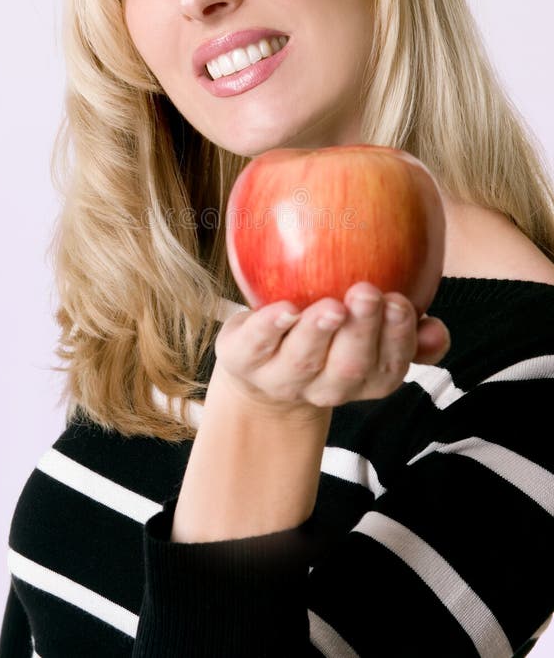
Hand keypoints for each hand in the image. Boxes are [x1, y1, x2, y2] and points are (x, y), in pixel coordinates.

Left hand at [212, 282, 450, 416]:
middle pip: (348, 368)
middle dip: (362, 331)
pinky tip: (285, 308)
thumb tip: (437, 330)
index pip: (388, 368)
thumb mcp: (369, 333)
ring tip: (332, 305)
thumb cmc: (329, 336)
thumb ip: (407, 329)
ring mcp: (280, 378)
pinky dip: (270, 327)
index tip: (399, 302)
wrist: (261, 366)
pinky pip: (256, 345)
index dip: (397, 339)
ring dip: (319, 333)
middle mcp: (323, 387)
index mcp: (362, 380)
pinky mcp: (242, 359)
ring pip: (303, 361)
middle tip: (368, 293)